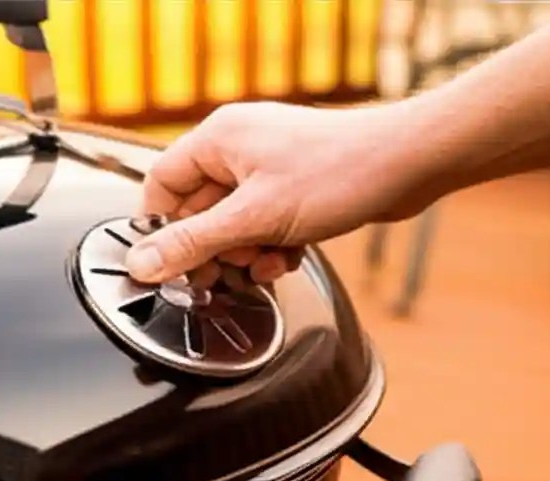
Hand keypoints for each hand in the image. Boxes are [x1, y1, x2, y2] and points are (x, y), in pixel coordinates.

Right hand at [125, 100, 442, 285]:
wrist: (407, 164)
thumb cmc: (337, 174)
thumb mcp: (253, 219)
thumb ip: (193, 243)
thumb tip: (142, 263)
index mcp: (218, 139)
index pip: (162, 184)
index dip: (162, 228)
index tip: (172, 263)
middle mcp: (239, 148)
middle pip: (198, 210)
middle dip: (215, 248)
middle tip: (226, 273)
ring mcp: (269, 167)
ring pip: (234, 224)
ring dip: (248, 252)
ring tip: (270, 260)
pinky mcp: (295, 187)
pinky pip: (264, 224)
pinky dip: (273, 246)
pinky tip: (290, 255)